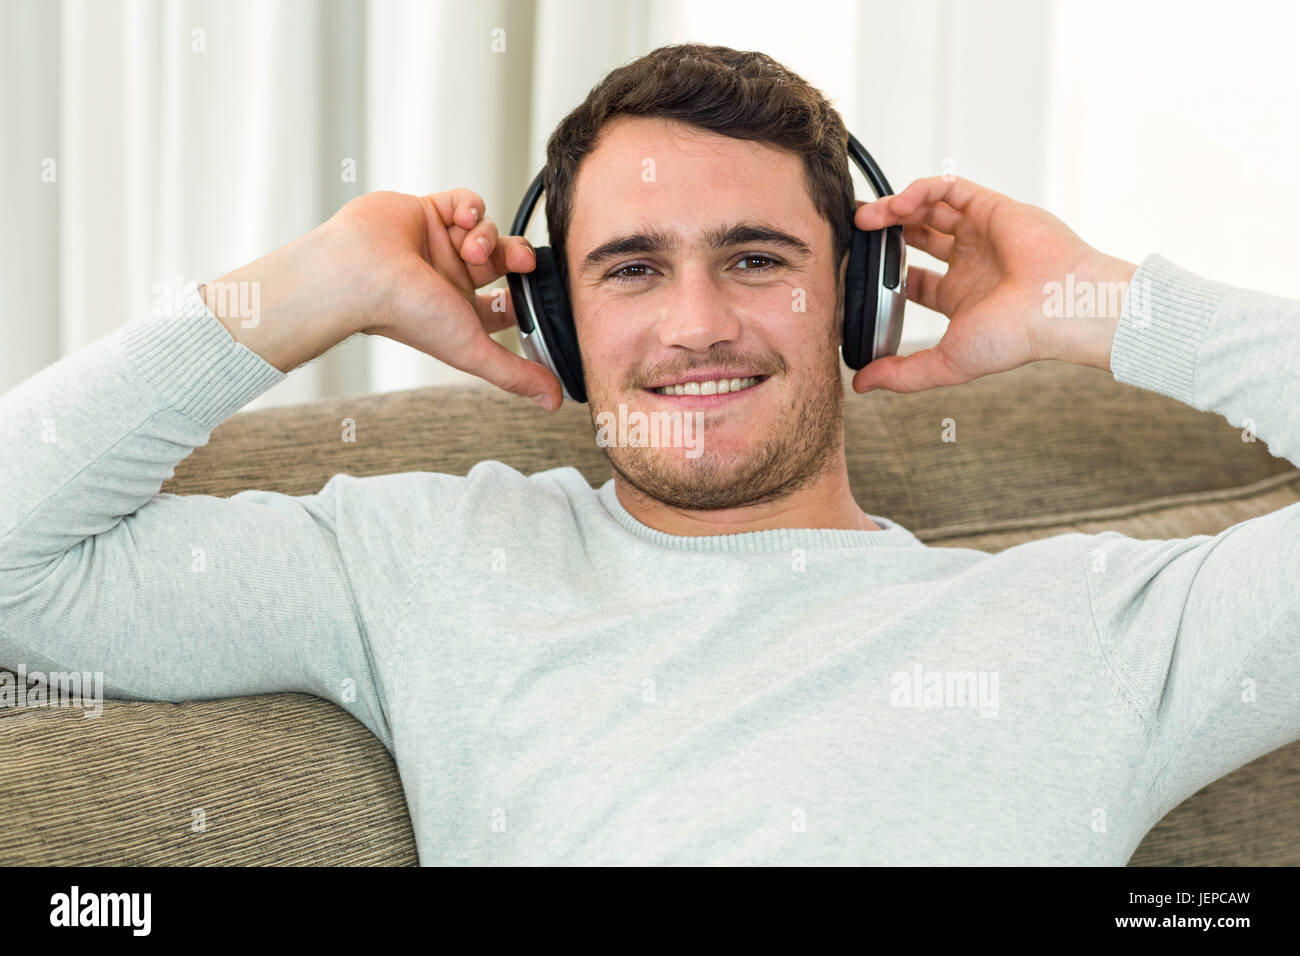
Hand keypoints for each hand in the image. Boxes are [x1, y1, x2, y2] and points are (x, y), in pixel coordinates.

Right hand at [332, 188, 561, 408]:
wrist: (361, 272)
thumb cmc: (407, 314)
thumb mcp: (472, 349)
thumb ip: (514, 374)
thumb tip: (553, 402)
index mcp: (460, 311)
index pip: (506, 304)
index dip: (525, 296)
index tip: (535, 290)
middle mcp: (450, 278)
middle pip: (503, 261)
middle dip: (514, 257)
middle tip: (519, 260)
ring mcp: (438, 244)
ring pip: (486, 230)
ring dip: (487, 235)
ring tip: (470, 246)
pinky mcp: (426, 211)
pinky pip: (464, 202)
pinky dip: (471, 207)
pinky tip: (464, 218)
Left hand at [850, 176, 1138, 392]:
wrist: (1061, 305)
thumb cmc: (1017, 336)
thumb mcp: (946, 363)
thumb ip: (902, 374)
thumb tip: (861, 385)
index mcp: (962, 297)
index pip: (913, 281)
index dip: (884, 276)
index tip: (855, 274)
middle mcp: (972, 263)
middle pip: (918, 238)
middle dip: (884, 234)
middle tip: (853, 234)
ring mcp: (982, 234)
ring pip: (930, 210)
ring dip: (895, 210)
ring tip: (866, 218)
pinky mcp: (991, 207)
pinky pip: (949, 188)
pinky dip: (921, 191)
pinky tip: (899, 205)